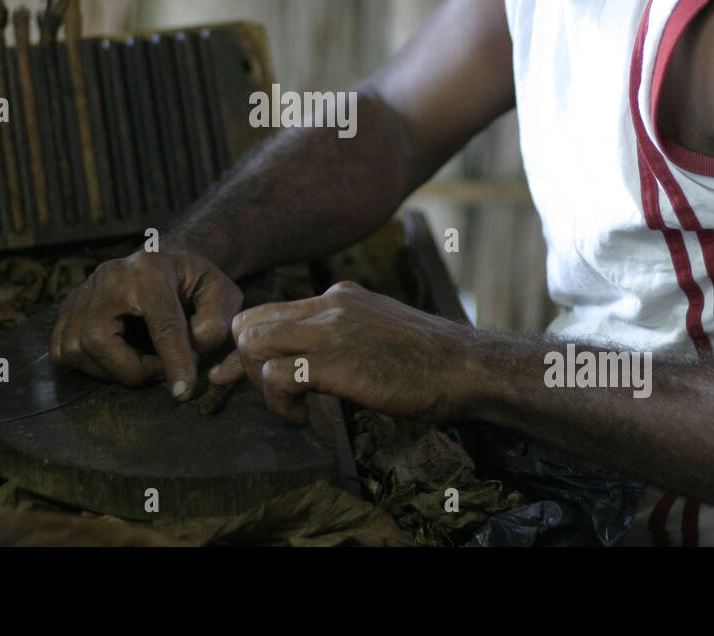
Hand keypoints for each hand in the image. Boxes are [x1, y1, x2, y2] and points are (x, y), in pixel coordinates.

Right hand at [51, 249, 242, 398]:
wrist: (166, 261)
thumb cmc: (195, 282)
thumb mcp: (222, 293)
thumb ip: (215, 322)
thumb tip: (192, 352)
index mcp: (152, 268)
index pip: (161, 323)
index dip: (173, 361)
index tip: (183, 391)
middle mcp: (110, 275)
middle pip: (98, 337)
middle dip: (130, 370)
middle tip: (158, 371)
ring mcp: (84, 289)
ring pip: (75, 347)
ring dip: (110, 370)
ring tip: (140, 362)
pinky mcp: (69, 305)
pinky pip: (61, 349)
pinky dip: (87, 365)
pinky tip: (116, 357)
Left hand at [213, 280, 476, 423]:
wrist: (466, 366)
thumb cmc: (429, 360)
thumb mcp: (379, 329)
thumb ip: (343, 334)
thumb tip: (311, 361)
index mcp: (337, 295)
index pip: (268, 310)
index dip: (252, 347)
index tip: (253, 376)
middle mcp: (328, 304)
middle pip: (249, 323)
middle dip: (247, 365)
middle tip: (273, 395)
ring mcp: (330, 331)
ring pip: (253, 345)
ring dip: (260, 385)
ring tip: (289, 408)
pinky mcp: (336, 362)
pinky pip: (277, 377)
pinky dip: (279, 404)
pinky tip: (302, 418)